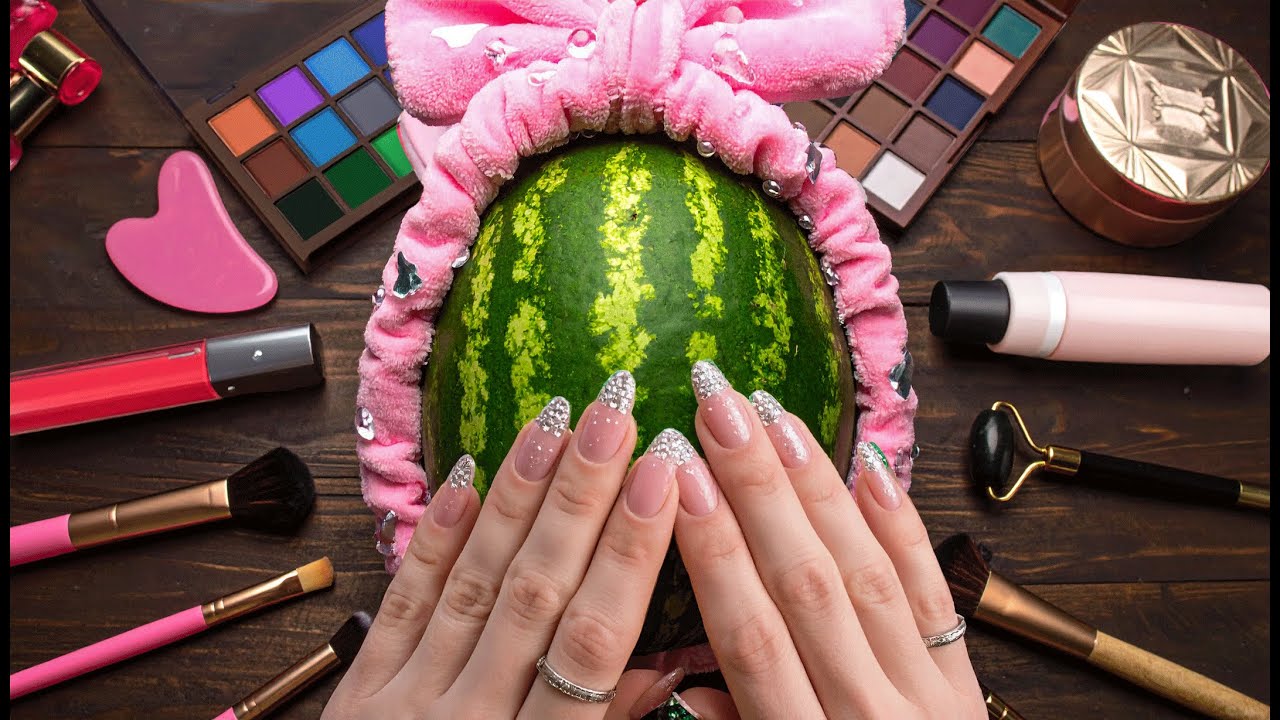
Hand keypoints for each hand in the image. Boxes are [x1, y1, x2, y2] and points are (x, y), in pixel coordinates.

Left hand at [324, 371, 689, 718]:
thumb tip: (670, 665)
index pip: (592, 640)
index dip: (630, 555)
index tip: (663, 478)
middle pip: (535, 593)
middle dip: (580, 499)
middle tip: (615, 415)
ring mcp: (407, 704)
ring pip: (474, 585)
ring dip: (516, 498)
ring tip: (555, 421)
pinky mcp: (359, 695)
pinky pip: (403, 604)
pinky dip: (435, 539)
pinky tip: (462, 475)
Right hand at [631, 361, 984, 718]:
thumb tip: (679, 686)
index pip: (751, 636)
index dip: (713, 555)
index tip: (680, 480)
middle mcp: (869, 717)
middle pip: (807, 586)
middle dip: (759, 490)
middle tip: (720, 407)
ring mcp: (928, 700)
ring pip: (866, 576)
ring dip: (819, 490)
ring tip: (777, 417)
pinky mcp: (967, 689)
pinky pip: (937, 597)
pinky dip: (906, 529)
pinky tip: (876, 466)